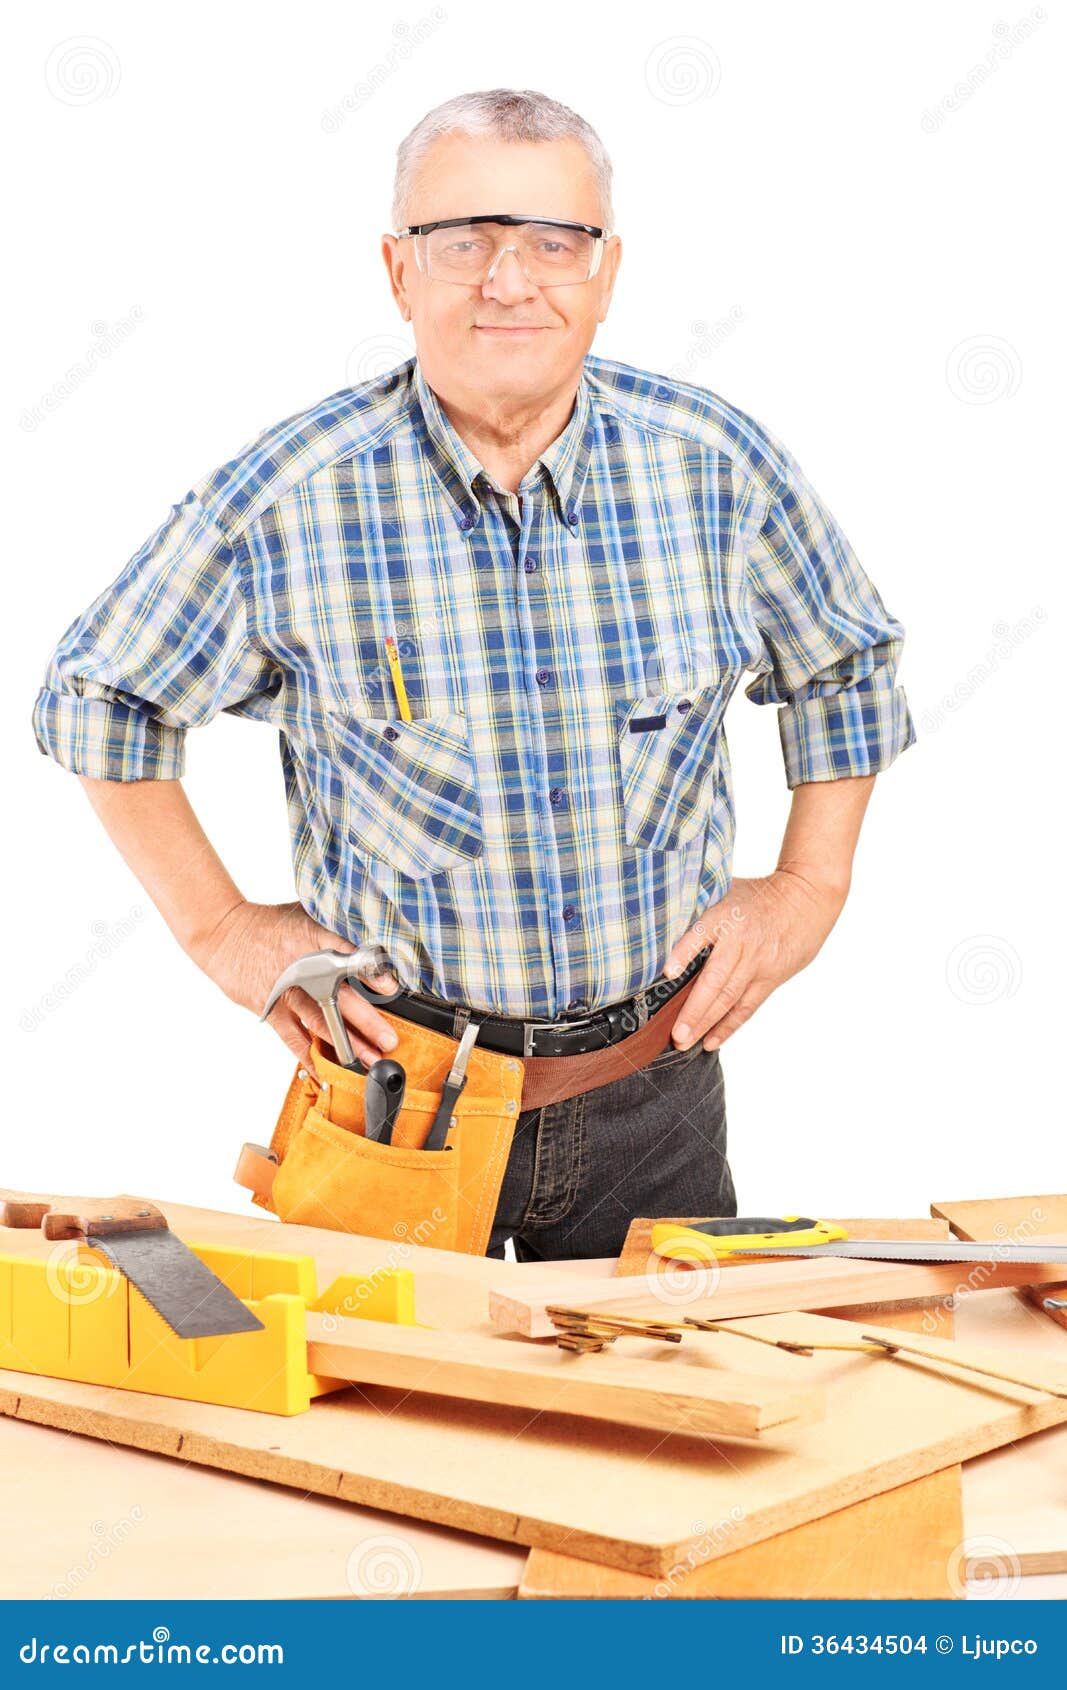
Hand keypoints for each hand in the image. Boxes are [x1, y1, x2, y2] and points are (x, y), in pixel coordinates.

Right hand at [192, 900, 401, 1065]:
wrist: (225, 934)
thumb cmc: (271, 924)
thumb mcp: (307, 912)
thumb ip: (337, 924)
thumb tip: (374, 933)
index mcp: (314, 937)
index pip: (347, 955)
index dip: (371, 973)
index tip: (390, 988)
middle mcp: (302, 968)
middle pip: (339, 998)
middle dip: (367, 1022)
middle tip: (388, 1040)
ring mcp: (286, 992)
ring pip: (321, 1023)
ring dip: (348, 1044)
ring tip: (370, 1060)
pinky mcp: (271, 1010)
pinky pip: (294, 1039)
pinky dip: (311, 1057)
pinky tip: (328, 1073)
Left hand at [663, 870, 847, 1051]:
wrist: (805, 900)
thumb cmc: (757, 894)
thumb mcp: (726, 887)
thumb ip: (697, 903)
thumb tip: (659, 913)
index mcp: (725, 917)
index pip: (700, 935)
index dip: (683, 953)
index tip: (667, 972)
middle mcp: (741, 943)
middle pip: (715, 981)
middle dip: (693, 1010)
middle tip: (674, 1033)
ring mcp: (757, 964)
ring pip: (729, 999)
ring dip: (706, 1023)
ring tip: (684, 1042)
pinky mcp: (770, 978)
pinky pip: (747, 1006)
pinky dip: (728, 1026)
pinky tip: (710, 1041)